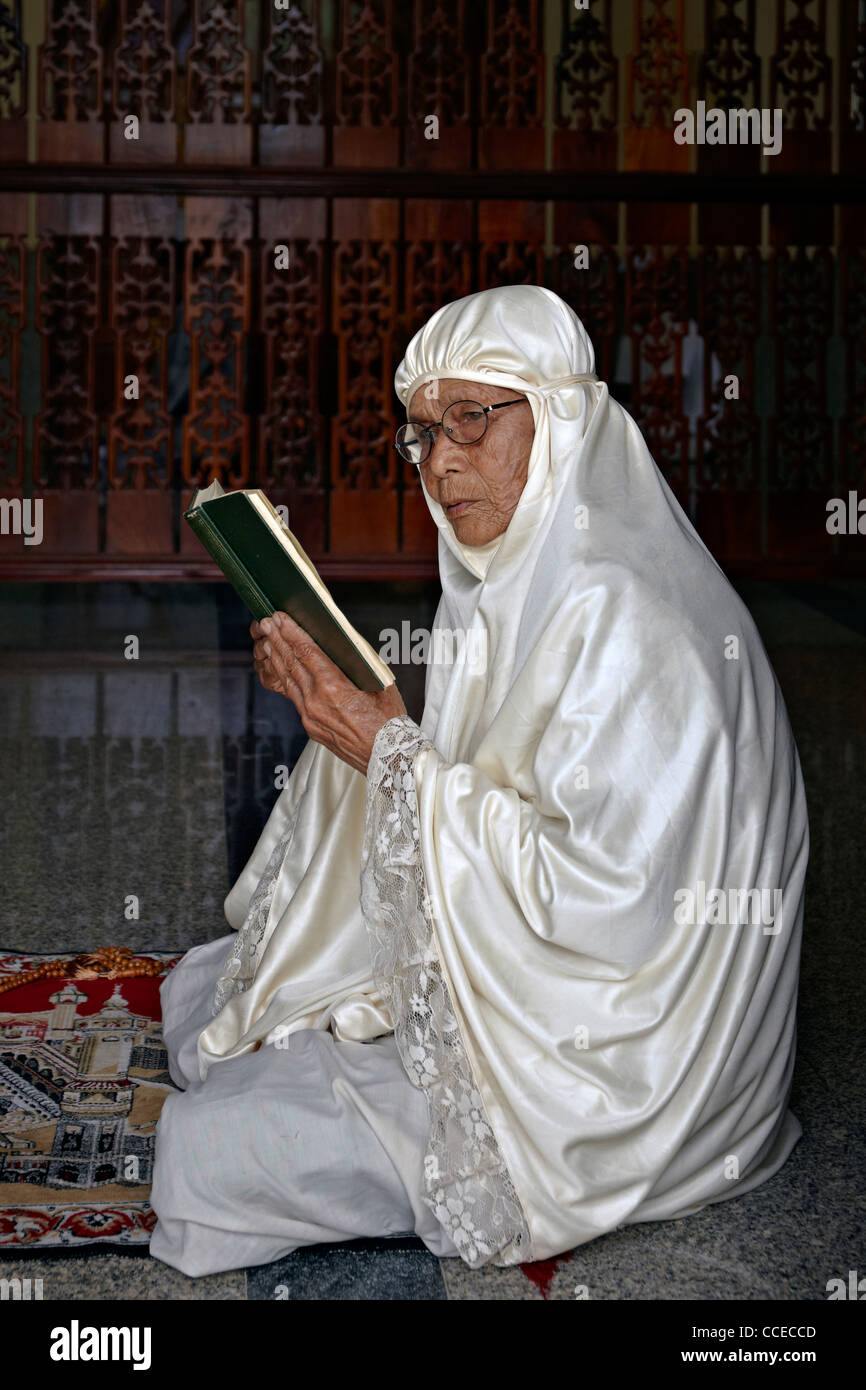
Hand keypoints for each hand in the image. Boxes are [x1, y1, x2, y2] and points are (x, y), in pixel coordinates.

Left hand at [251, 611, 406, 775]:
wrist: (388, 756)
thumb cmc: (388, 720)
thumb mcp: (378, 682)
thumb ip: (357, 661)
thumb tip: (342, 642)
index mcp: (333, 687)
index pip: (307, 652)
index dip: (292, 632)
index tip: (282, 618)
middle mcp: (316, 702)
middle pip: (292, 664)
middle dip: (278, 640)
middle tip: (267, 623)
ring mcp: (310, 716)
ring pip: (288, 681)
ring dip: (277, 659)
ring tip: (268, 641)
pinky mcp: (310, 727)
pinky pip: (294, 698)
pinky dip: (286, 679)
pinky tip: (282, 669)